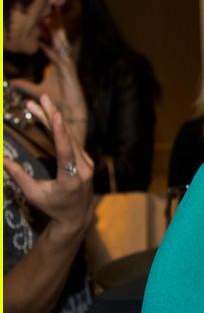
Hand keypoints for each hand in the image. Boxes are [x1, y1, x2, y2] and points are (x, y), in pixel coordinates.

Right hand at [3, 94, 93, 236]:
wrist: (76, 214)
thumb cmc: (53, 206)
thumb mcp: (33, 194)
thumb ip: (19, 177)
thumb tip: (2, 160)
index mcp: (71, 179)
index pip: (66, 153)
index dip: (61, 133)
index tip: (57, 115)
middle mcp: (83, 168)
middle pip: (68, 138)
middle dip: (52, 116)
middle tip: (40, 98)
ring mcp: (87, 162)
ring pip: (70, 136)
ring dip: (52, 119)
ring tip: (36, 103)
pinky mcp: (85, 158)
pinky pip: (71, 140)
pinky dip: (59, 127)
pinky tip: (46, 115)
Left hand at [9, 27, 88, 137]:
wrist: (68, 114)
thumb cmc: (56, 102)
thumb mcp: (36, 91)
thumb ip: (25, 85)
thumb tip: (12, 81)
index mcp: (57, 64)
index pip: (52, 43)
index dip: (46, 31)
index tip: (39, 18)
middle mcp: (63, 62)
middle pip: (59, 40)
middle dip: (55, 26)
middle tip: (51, 10)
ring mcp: (67, 67)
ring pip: (61, 46)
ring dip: (56, 33)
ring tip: (51, 19)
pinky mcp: (69, 74)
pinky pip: (59, 60)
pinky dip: (52, 51)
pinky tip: (44, 44)